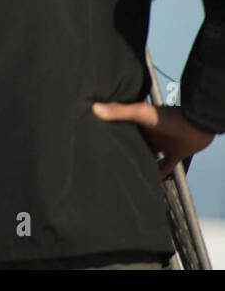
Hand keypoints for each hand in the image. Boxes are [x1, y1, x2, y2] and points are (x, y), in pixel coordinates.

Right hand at [91, 101, 215, 178]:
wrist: (198, 124)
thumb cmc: (168, 116)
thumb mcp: (140, 113)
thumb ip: (119, 112)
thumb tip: (93, 108)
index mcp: (139, 122)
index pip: (122, 127)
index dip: (111, 132)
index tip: (97, 139)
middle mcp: (149, 133)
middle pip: (134, 142)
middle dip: (124, 149)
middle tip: (108, 159)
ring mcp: (162, 144)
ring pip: (147, 155)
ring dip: (140, 161)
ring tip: (125, 171)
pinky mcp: (174, 154)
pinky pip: (164, 167)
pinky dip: (158, 174)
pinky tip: (150, 181)